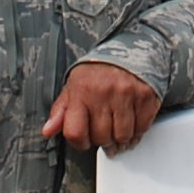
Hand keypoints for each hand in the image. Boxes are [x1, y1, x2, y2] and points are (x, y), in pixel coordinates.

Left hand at [41, 59, 163, 151]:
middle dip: (102, 140)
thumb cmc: (97, 71)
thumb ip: (60, 111)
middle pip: (102, 137)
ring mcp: (126, 94)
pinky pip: (142, 128)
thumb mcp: (73, 86)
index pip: (75, 132)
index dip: (79, 142)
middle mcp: (103, 92)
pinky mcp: (145, 96)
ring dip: (121, 139)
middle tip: (104, 132)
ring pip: (123, 136)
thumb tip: (48, 131)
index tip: (85, 139)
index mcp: (81, 91)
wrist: (127, 50)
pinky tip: (132, 123)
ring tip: (118, 129)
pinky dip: (137, 131)